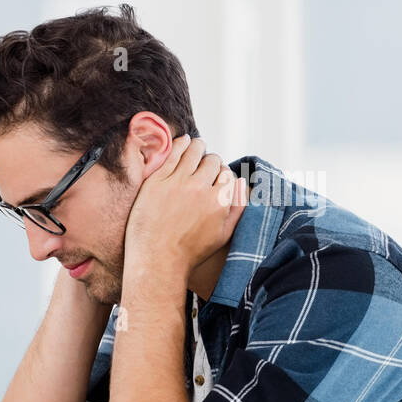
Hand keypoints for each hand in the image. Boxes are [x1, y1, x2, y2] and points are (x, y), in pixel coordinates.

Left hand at [123, 135, 247, 276]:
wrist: (157, 259)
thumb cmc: (192, 251)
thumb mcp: (224, 235)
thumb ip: (238, 208)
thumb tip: (244, 183)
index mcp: (219, 201)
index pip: (228, 174)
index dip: (223, 174)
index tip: (217, 177)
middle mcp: (201, 188)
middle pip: (212, 161)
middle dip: (212, 161)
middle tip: (207, 164)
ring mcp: (177, 182)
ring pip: (194, 152)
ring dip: (198, 146)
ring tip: (197, 145)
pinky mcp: (157, 180)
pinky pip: (173, 153)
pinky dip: (181, 144)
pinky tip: (183, 142)